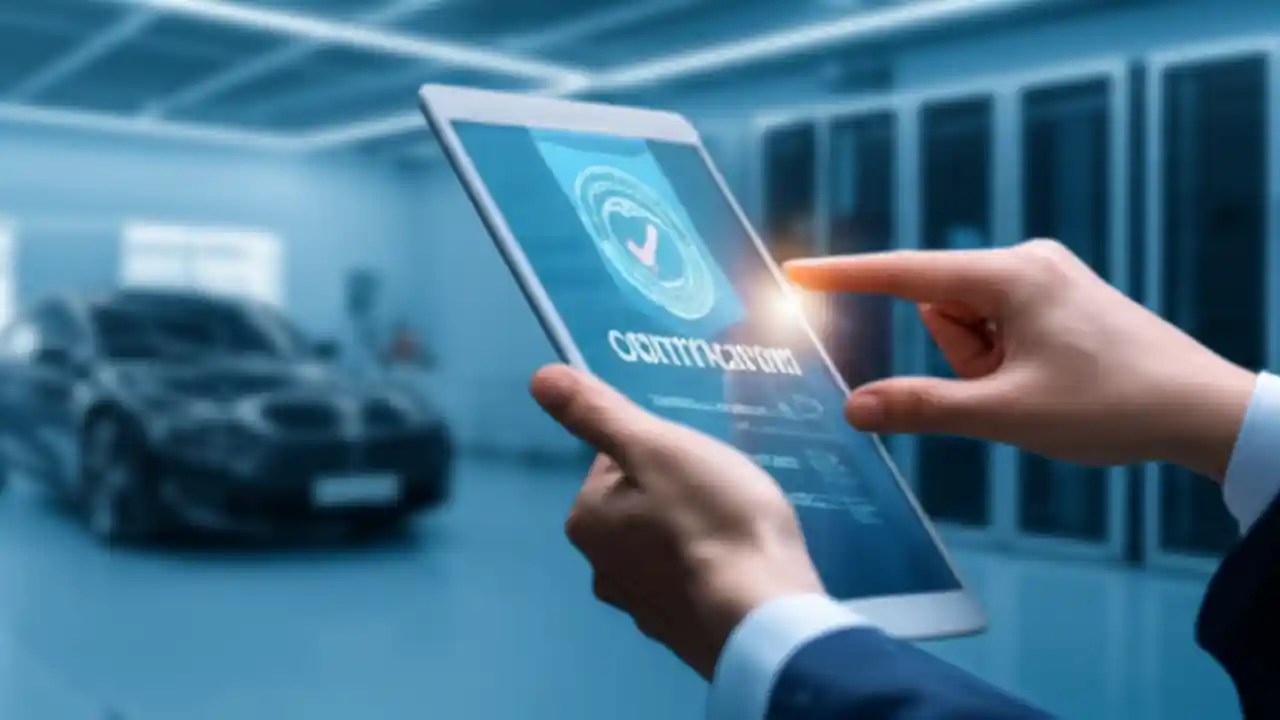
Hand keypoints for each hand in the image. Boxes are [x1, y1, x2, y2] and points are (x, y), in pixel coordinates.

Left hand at [529, 364, 822, 678]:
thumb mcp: (655, 448)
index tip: (697, 465)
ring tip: (739, 528)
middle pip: (642, 503)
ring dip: (699, 532)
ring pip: (668, 543)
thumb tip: (540, 378)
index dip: (663, 452)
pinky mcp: (683, 633)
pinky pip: (695, 581)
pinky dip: (714, 569)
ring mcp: (643, 607)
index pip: (618, 459)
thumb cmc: (711, 521)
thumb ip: (599, 413)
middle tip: (723, 495)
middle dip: (681, 493)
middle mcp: (601, 567)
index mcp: (587, 520)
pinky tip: (744, 566)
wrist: (763, 616)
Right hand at [785, 239, 1256, 480]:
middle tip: (1011, 390)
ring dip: (983, 365)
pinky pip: (998, 326)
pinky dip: (1004, 360)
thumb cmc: (1111, 406)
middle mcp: (1026, 261)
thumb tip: (853, 408)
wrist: (1201, 411)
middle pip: (943, 311)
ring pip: (969, 324)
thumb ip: (922, 407)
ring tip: (1038, 387)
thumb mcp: (1007, 414)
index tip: (796, 272)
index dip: (846, 276)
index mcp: (1012, 276)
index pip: (906, 274)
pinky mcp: (1056, 296)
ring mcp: (1044, 277)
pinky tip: (1050, 381)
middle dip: (960, 360)